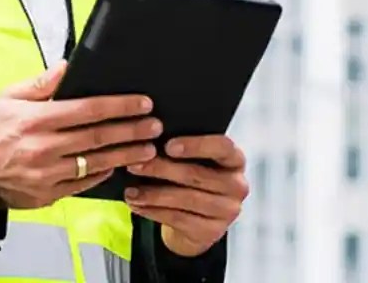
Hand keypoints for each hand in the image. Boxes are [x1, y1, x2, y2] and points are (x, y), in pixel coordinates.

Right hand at [0, 61, 162, 209]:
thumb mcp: (9, 98)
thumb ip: (41, 84)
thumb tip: (66, 66)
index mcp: (37, 120)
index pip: (88, 110)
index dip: (119, 106)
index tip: (142, 103)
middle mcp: (45, 147)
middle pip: (98, 137)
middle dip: (131, 130)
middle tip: (155, 125)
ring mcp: (48, 174)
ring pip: (96, 162)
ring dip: (125, 154)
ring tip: (148, 149)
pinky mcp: (48, 194)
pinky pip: (83, 184)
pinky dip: (102, 174)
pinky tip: (118, 166)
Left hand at [122, 135, 248, 257]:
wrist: (196, 219)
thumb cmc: (191, 178)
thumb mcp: (192, 160)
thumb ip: (180, 148)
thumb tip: (149, 136)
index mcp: (234, 160)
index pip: (223, 147)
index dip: (196, 145)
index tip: (167, 146)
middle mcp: (237, 185)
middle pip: (196, 175)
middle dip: (161, 169)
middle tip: (134, 165)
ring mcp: (227, 211)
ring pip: (185, 198)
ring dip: (153, 194)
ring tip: (130, 191)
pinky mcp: (212, 231)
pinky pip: (178, 218)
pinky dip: (153, 211)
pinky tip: (136, 205)